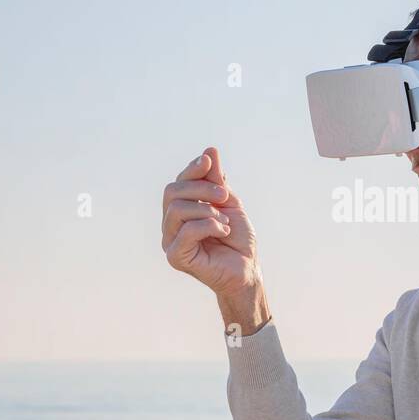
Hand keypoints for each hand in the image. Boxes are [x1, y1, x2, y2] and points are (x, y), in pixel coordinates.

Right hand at [162, 146, 259, 297]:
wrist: (248, 269)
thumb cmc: (238, 239)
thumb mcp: (229, 203)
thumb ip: (216, 180)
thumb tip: (209, 151)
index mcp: (181, 211)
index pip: (177, 183)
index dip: (191, 169)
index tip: (208, 161)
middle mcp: (171, 224)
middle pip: (172, 192)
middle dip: (201, 188)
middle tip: (225, 197)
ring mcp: (171, 241)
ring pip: (177, 209)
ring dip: (207, 210)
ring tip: (225, 222)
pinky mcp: (175, 257)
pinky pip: (186, 231)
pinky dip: (209, 226)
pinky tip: (224, 232)